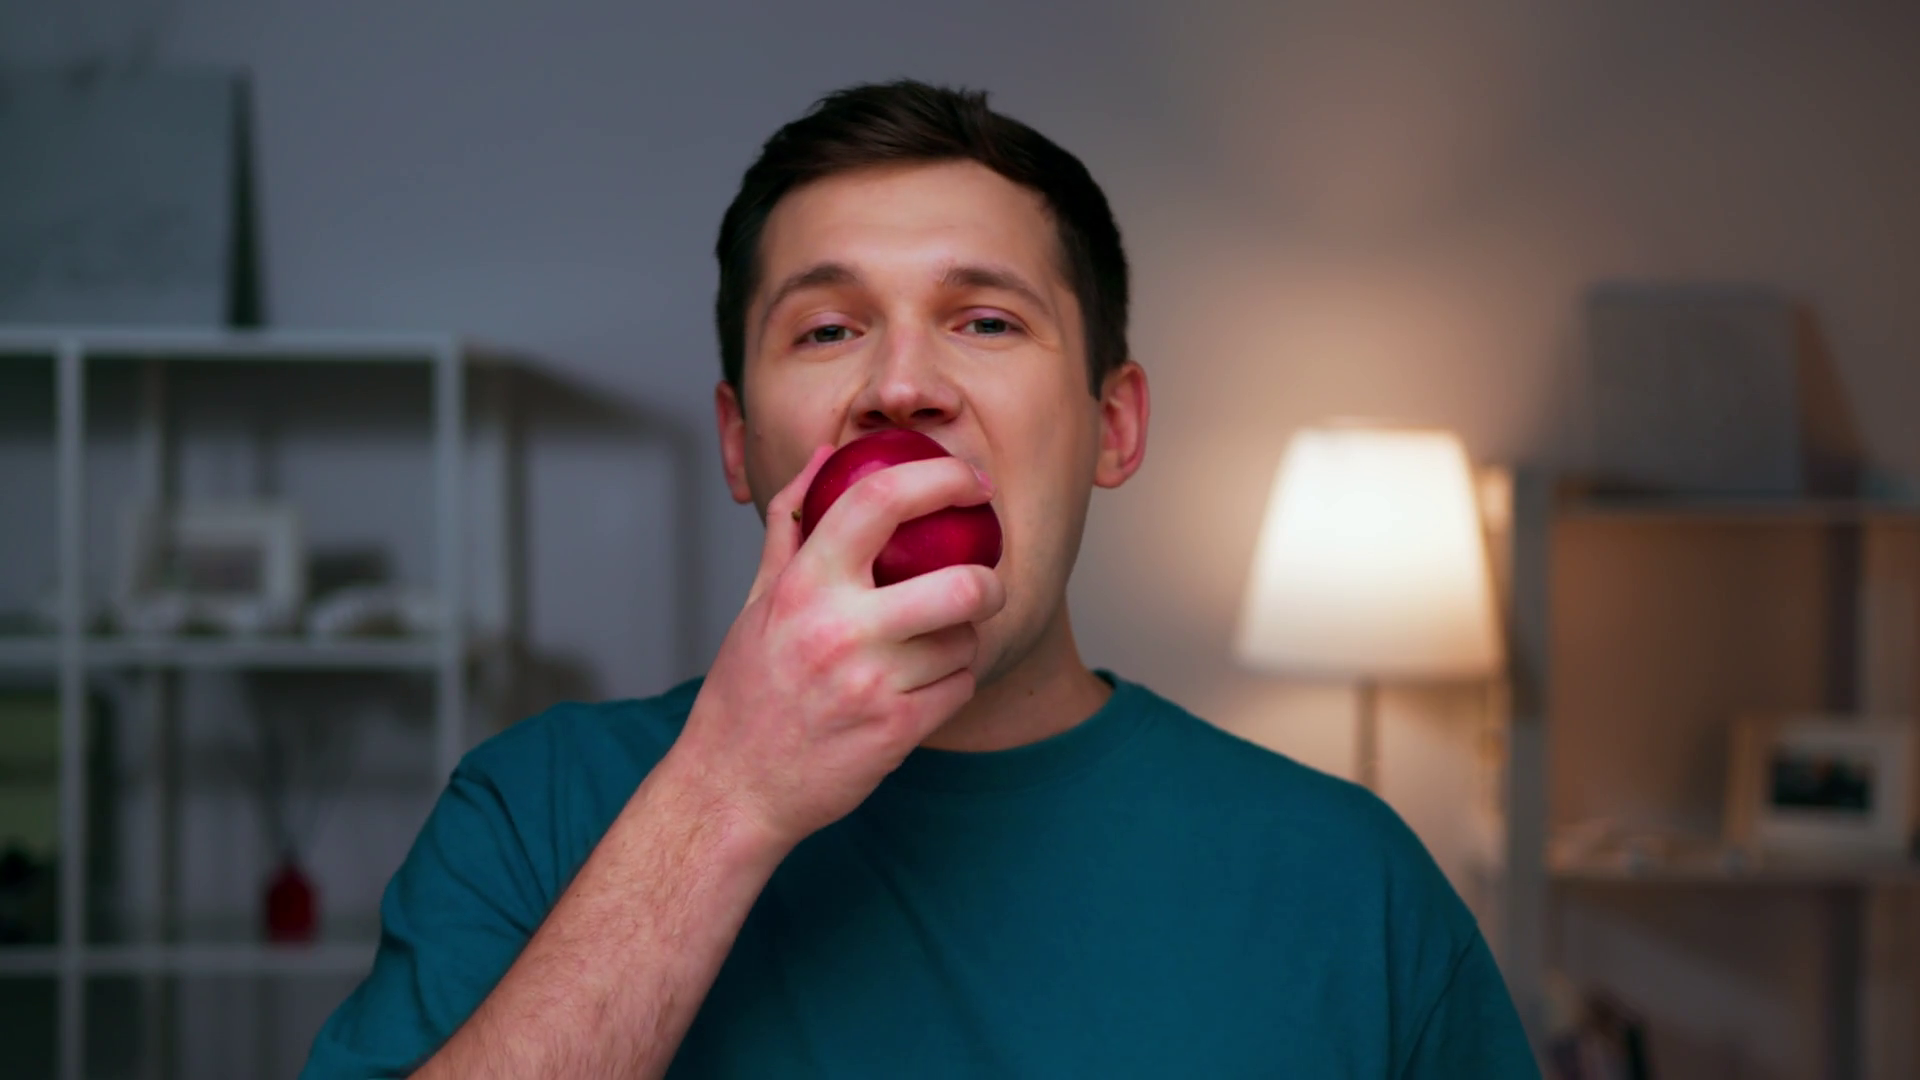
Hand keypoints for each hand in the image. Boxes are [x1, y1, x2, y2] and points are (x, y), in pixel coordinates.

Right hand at [670, 443, 1005, 848]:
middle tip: (984, 580)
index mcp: (804, 585)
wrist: (734, 787)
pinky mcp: (897, 732)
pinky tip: (923, 684)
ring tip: (930, 644)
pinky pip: (960, 687)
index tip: (971, 481)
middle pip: (961, 583)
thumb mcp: (758, 600)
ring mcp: (872, 684)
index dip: (941, 478)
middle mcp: (839, 630)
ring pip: (965, 640)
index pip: (879, 499)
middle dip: (989, 580)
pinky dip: (953, 681)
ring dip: (961, 639)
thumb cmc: (747, 691)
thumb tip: (827, 456)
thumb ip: (792, 523)